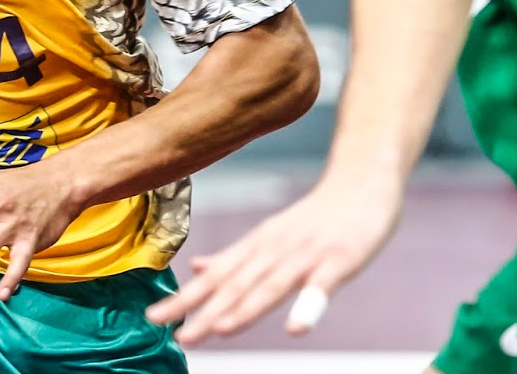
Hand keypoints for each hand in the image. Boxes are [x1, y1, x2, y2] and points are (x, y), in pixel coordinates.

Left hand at [146, 176, 402, 344]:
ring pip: (272, 285)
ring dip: (246, 308)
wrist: (361, 181)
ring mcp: (306, 254)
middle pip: (236, 284)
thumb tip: (196, 270)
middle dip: (206, 311)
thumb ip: (235, 257)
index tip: (155, 317)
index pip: (214, 277)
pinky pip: (322, 286)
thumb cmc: (315, 217)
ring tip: (220, 329)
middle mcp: (274, 250)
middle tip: (178, 336)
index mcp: (256, 247)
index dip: (185, 298)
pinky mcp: (339, 260)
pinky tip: (296, 329)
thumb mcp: (268, 234)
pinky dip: (308, 306)